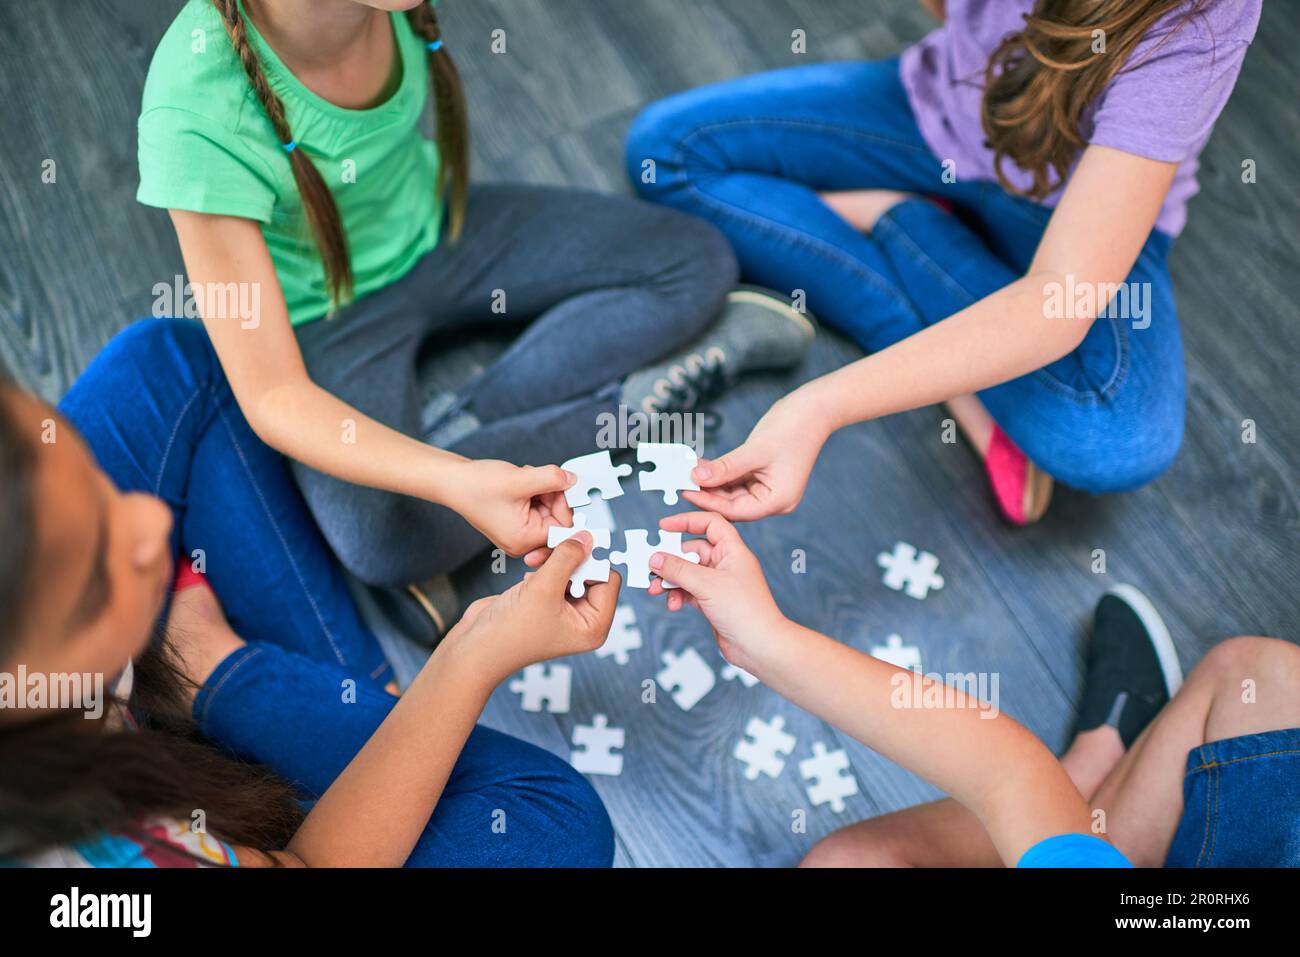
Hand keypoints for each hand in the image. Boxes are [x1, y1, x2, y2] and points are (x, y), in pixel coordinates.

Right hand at [444, 532, 621, 683]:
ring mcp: (564, 612)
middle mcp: (583, 620)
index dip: (593, 561)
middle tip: (551, 549)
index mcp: (594, 626)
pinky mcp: (546, 604)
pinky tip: (529, 571)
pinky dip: (543, 568)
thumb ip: (568, 558)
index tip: (574, 545)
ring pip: (571, 572)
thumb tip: (587, 537)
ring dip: (554, 561)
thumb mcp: (544, 588)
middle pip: (591, 574)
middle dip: (571, 559)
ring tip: (533, 561)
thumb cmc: (512, 631)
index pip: (609, 581)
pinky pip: (555, 576)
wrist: (477, 647)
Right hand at [448, 460, 574, 556]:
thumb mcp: (521, 479)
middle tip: (539, 477)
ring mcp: (519, 532)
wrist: (452, 481)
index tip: (561, 485)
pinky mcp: (515, 521)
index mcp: (524, 540)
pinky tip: (521, 482)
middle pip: (557, 518)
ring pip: (548, 509)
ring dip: (543, 489)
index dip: (565, 504)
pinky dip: (534, 491)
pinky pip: (537, 507)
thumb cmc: (477, 486)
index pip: (563, 529)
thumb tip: (573, 480)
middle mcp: (522, 541)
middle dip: (553, 494)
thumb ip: (552, 479)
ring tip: (525, 478)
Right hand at [645, 512, 784, 671]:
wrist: (758, 645)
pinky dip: (678, 595)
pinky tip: (672, 603)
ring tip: (657, 589)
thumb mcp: (706, 584)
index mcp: (732, 550)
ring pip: (687, 573)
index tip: (664, 526)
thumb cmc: (746, 611)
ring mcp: (719, 583)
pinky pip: (689, 591)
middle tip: (653, 568)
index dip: (686, 521)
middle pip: (692, 551)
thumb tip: (656, 558)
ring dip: (671, 580)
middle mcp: (726, 564)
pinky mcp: (713, 601)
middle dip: (671, 560)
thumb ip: (678, 569)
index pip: (709, 524)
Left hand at [683, 394, 827, 520]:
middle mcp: (775, 500)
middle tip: (682, 481)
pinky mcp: (764, 477)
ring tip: (689, 472)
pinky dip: (721, 474)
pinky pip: (738, 481)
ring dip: (712, 482)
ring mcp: (770, 489)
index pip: (737, 510)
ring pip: (733, 493)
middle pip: (734, 505)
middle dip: (708, 492)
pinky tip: (703, 466)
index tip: (686, 492)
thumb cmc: (794, 428)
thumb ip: (725, 467)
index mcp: (779, 501)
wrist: (814, 409)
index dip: (709, 502)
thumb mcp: (754, 450)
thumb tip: (697, 476)